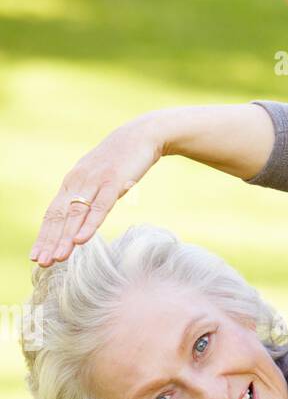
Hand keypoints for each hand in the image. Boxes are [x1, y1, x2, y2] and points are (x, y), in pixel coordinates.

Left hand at [29, 113, 164, 267]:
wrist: (140, 136)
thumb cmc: (120, 160)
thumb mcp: (97, 178)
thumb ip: (86, 194)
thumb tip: (79, 217)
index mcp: (72, 183)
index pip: (53, 214)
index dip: (44, 235)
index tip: (36, 256)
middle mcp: (78, 182)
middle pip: (59, 216)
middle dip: (49, 241)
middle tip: (41, 262)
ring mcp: (95, 182)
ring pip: (76, 214)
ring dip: (65, 238)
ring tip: (57, 258)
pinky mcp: (113, 182)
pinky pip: (99, 207)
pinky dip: (89, 224)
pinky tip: (81, 240)